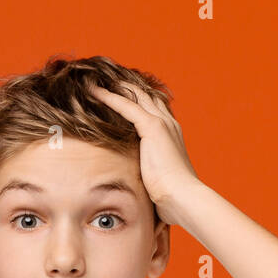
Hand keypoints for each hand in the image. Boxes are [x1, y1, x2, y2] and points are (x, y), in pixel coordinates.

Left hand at [88, 81, 201, 225]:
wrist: (183, 198)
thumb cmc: (173, 197)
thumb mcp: (159, 181)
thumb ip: (149, 177)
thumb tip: (140, 195)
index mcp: (172, 135)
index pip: (153, 108)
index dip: (136, 99)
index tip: (118, 94)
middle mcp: (168, 124)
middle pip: (145, 96)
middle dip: (125, 86)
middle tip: (103, 80)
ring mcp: (161, 123)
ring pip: (135, 95)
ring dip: (115, 87)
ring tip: (95, 81)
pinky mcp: (152, 127)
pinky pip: (126, 105)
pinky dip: (110, 96)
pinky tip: (94, 91)